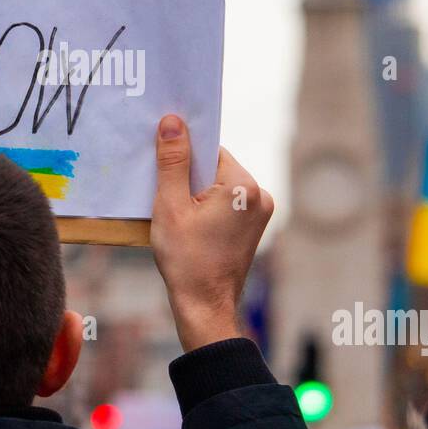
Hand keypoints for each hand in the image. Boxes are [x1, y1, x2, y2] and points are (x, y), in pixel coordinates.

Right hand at [150, 114, 274, 351]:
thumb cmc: (186, 260)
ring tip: (179, 217)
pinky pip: (228, 203)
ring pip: (221, 185)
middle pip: (216, 167)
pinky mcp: (256, 226)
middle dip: (190, 177)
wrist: (205, 306)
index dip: (184, 157)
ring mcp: (262, 212)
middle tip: (168, 199)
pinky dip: (208, 207)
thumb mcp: (170, 205)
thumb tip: (173, 122)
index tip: (165, 170)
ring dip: (198, 193)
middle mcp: (260, 195)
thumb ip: (173, 161)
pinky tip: (191, 225)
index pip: (210, 150)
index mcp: (243, 186)